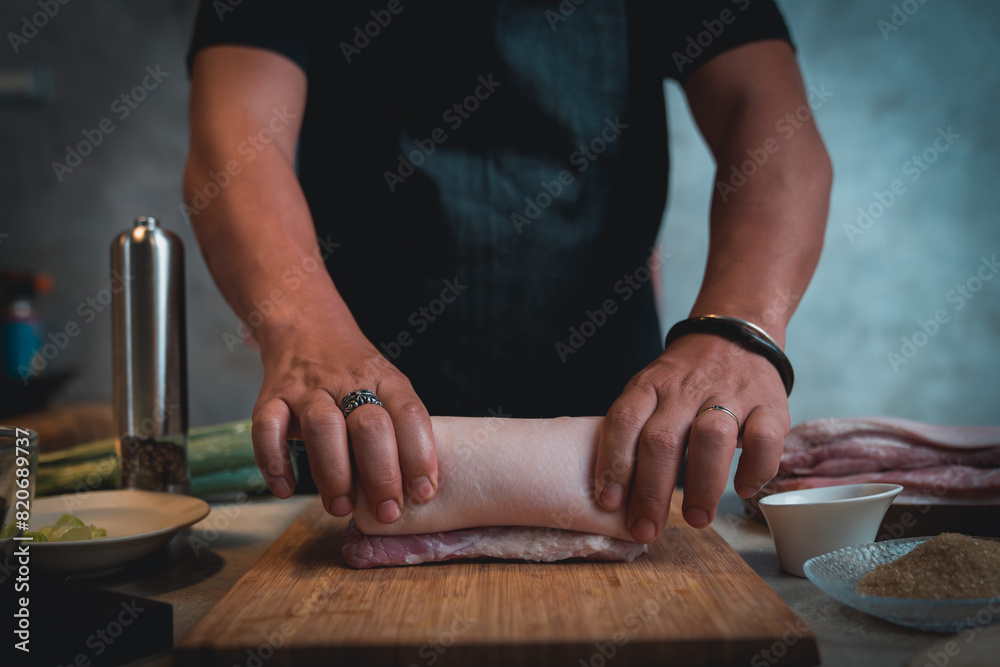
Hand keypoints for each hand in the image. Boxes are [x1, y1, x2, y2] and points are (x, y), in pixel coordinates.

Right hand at [250, 315, 437, 522]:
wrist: (306, 326)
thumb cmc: (356, 373)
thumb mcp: (386, 385)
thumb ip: (398, 429)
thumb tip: (415, 491)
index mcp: (385, 379)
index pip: (409, 414)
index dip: (420, 455)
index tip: (423, 493)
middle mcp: (348, 381)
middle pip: (370, 426)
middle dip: (381, 475)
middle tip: (386, 512)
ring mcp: (308, 387)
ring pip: (322, 427)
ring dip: (333, 473)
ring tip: (340, 507)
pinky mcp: (272, 395)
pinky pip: (266, 427)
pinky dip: (273, 461)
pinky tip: (285, 488)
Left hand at [594, 332, 789, 541]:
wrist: (735, 334)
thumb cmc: (683, 381)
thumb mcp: (650, 391)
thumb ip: (635, 432)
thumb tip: (616, 497)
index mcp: (650, 385)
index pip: (623, 421)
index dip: (614, 463)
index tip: (610, 503)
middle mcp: (685, 389)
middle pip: (662, 439)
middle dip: (652, 492)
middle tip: (647, 530)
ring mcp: (729, 394)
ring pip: (711, 438)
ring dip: (701, 485)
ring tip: (696, 519)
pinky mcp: (769, 404)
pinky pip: (765, 439)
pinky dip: (755, 468)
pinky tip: (743, 489)